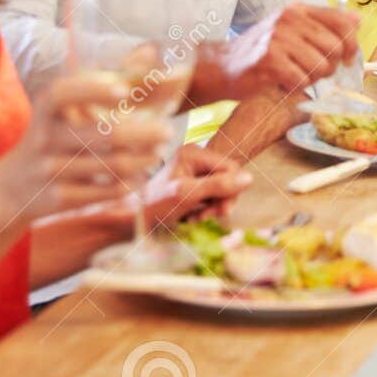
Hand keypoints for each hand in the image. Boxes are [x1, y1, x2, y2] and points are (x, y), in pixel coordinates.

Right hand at [0, 72, 172, 218]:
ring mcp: (50, 169)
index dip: (93, 89)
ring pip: (112, 164)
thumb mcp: (70, 106)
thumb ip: (112, 79)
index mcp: (47, 107)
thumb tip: (150, 49)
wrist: (11, 187)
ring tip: (159, 151)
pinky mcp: (59, 199)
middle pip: (104, 134)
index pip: (63, 93)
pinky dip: (130, 183)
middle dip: (144, 133)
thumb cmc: (55, 136)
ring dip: (144, 158)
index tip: (124, 91)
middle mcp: (45, 137)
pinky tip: (141, 176)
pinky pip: (105, 191)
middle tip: (168, 131)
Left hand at [135, 145, 251, 228]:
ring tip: (195, 218)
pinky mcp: (189, 185)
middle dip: (220, 200)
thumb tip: (249, 178)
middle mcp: (194, 158)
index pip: (232, 168)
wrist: (126, 222)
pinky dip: (204, 209)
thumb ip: (218, 186)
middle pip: (228, 178)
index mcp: (193, 153)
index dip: (231, 190)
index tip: (220, 212)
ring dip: (212, 208)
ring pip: (220, 189)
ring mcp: (191, 172)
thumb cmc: (151, 207)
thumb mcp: (187, 196)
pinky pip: (210, 196)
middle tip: (206, 217)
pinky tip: (191, 217)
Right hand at [196, 4, 359, 99]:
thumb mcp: (292, 30)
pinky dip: (296, 86)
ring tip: (294, 74)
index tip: (348, 58)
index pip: (343, 22)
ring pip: (322, 67)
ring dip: (312, 78)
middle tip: (312, 71)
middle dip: (330, 66)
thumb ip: (324, 24)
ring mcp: (278, 38)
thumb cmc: (262, 52)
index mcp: (298, 9)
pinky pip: (302, 80)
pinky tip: (283, 81)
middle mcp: (289, 19)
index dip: (352, 44)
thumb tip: (357, 20)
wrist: (221, 67)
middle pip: (336, 48)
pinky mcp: (269, 60)